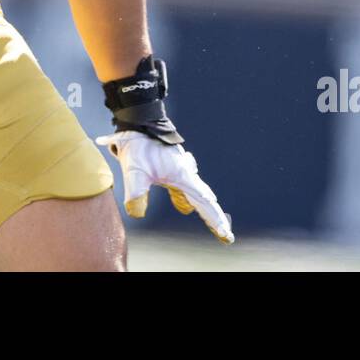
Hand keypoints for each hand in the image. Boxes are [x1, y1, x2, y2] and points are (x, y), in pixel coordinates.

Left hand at [96, 129, 233, 243]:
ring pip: (194, 194)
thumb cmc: (138, 146)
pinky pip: (182, 188)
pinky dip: (186, 199)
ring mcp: (179, 170)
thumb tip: (138, 214)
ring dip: (201, 209)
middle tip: (225, 236)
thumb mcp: (134, 171)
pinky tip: (183, 207)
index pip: (204, 203)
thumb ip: (136, 194)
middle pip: (204, 201)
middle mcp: (185, 174)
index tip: (226, 236)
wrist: (138, 123)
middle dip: (214, 218)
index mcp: (183, 176)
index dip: (215, 220)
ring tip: (212, 224)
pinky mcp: (170, 168)